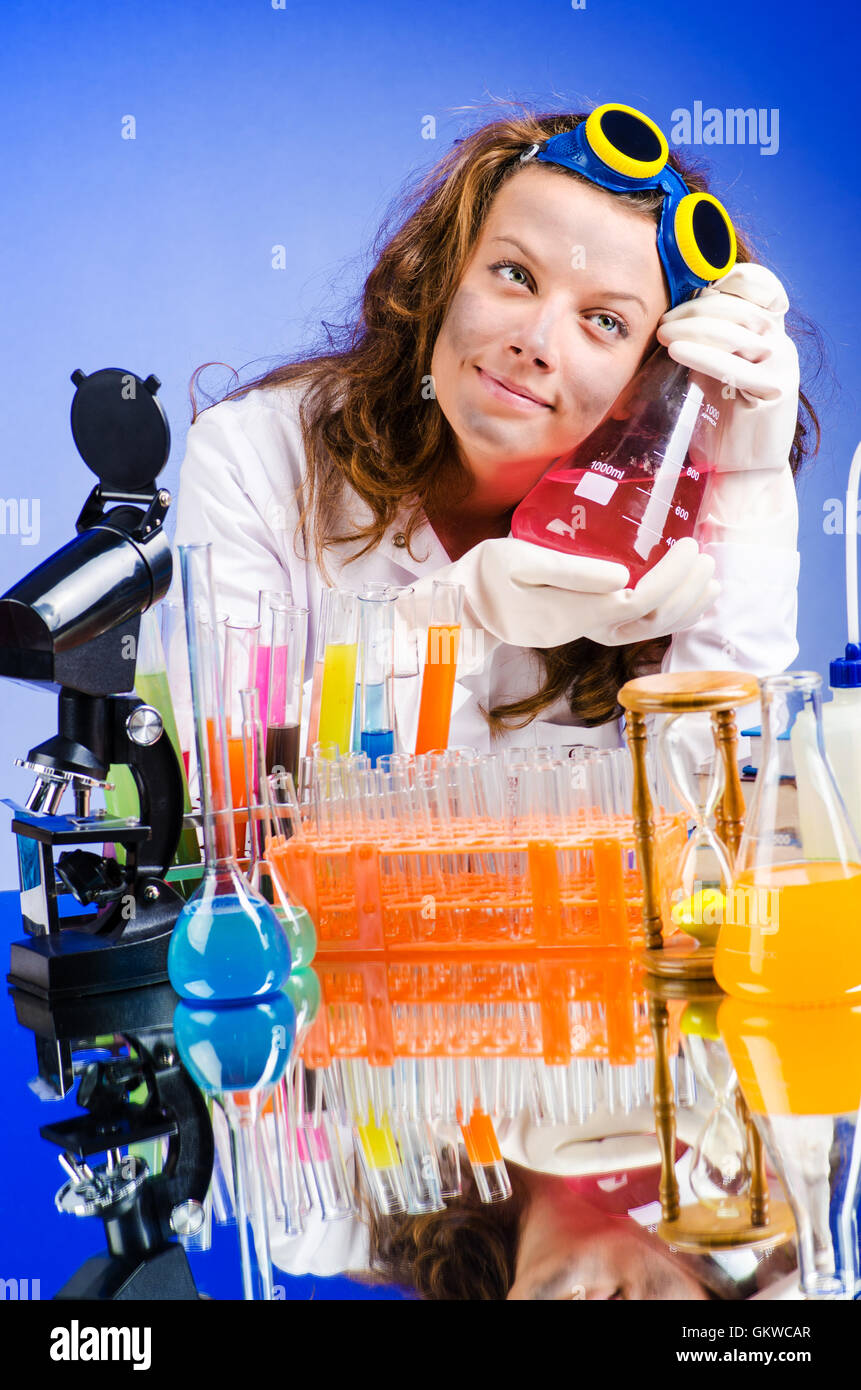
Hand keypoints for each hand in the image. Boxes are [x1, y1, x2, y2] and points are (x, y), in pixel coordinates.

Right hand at [411, 535, 717, 649]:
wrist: (463, 602)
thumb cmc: (487, 575)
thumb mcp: (522, 561)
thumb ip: (573, 571)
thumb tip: (624, 577)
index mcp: (576, 613)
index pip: (641, 601)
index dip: (672, 577)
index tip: (687, 545)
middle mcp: (588, 629)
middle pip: (653, 621)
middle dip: (687, 591)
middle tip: (705, 556)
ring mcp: (587, 631)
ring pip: (648, 629)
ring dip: (684, 607)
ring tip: (710, 581)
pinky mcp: (585, 625)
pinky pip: (636, 627)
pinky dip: (666, 614)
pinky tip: (682, 598)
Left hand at [656, 263, 798, 473]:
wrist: (741, 467)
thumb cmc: (720, 418)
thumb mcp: (708, 369)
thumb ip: (701, 340)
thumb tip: (666, 315)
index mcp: (765, 330)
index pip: (759, 284)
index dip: (728, 278)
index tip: (692, 290)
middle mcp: (778, 341)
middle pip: (739, 307)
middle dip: (696, 308)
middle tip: (663, 321)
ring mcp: (781, 365)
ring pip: (738, 332)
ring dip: (695, 327)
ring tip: (664, 334)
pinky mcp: (776, 392)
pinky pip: (737, 368)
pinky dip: (705, 356)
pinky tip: (678, 352)